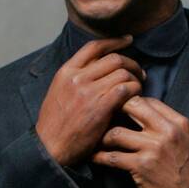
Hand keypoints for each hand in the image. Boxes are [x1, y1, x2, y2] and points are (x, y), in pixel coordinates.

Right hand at [35, 35, 144, 166]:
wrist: (50, 147)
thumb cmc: (55, 124)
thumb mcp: (58, 92)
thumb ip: (75, 79)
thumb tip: (98, 70)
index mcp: (66, 71)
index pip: (94, 46)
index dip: (114, 41)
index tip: (128, 40)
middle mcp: (77, 77)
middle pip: (114, 58)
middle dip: (131, 63)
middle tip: (139, 73)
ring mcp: (89, 91)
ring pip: (123, 73)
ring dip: (135, 79)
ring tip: (138, 88)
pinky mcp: (101, 106)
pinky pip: (126, 89)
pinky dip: (136, 91)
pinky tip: (136, 98)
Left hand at [92, 96, 188, 187]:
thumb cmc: (186, 170)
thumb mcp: (186, 141)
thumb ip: (168, 126)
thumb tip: (143, 113)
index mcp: (179, 123)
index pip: (149, 101)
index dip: (131, 102)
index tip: (121, 109)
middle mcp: (167, 132)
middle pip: (132, 107)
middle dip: (114, 110)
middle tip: (104, 118)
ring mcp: (153, 148)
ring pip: (116, 133)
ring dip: (103, 138)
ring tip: (98, 142)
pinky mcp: (141, 166)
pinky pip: (112, 157)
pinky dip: (100, 157)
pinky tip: (95, 157)